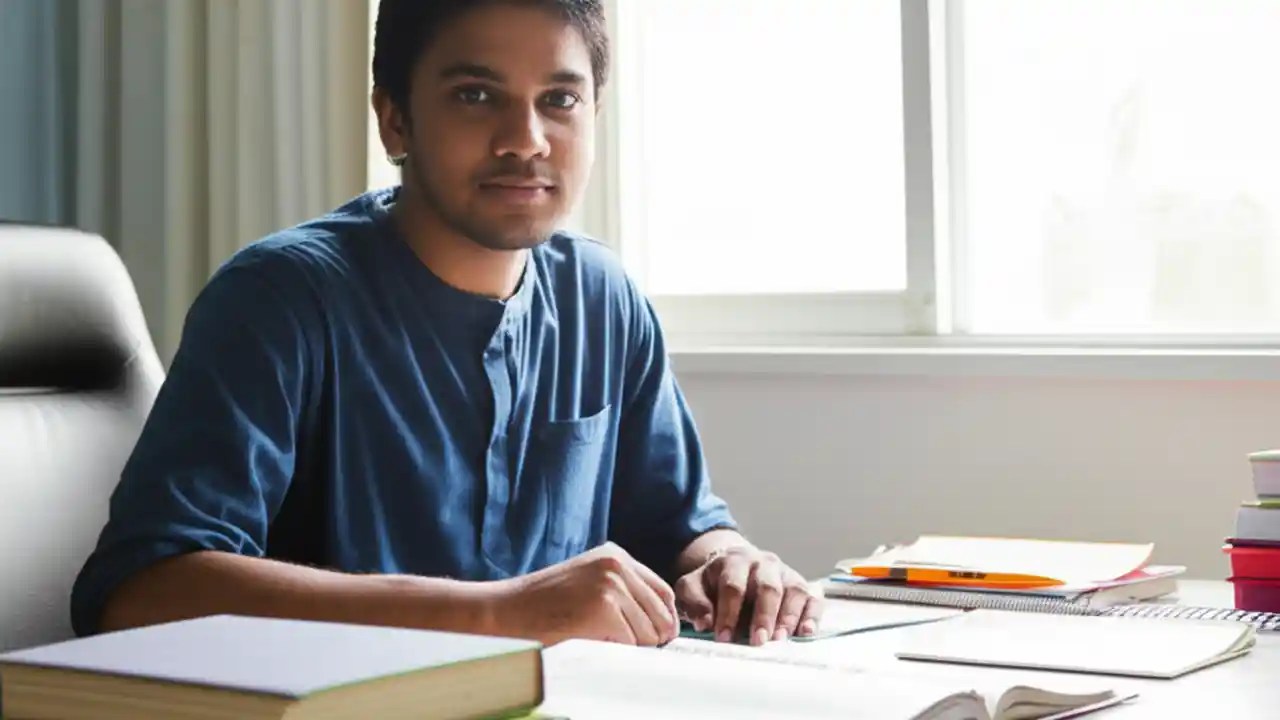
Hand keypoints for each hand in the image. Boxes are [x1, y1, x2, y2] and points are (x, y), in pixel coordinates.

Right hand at [491, 542, 678, 646]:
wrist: (506, 609)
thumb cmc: (543, 604)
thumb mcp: (589, 582)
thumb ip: (624, 592)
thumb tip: (665, 625)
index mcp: (616, 555)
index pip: (663, 592)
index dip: (663, 619)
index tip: (655, 636)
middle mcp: (617, 565)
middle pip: (662, 615)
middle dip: (650, 637)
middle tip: (621, 643)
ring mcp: (611, 584)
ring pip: (649, 634)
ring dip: (629, 645)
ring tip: (596, 636)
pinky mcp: (602, 607)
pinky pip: (629, 644)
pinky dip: (613, 650)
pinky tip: (588, 639)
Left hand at [674, 546, 821, 645]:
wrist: (734, 566)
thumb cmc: (713, 583)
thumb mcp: (692, 587)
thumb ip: (693, 602)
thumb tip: (705, 623)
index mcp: (734, 560)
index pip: (733, 586)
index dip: (728, 613)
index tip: (723, 638)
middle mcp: (763, 563)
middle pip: (767, 587)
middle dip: (763, 616)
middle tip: (757, 641)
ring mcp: (785, 573)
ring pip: (793, 591)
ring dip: (788, 617)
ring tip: (779, 640)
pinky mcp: (801, 585)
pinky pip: (813, 598)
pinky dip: (812, 615)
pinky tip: (806, 633)